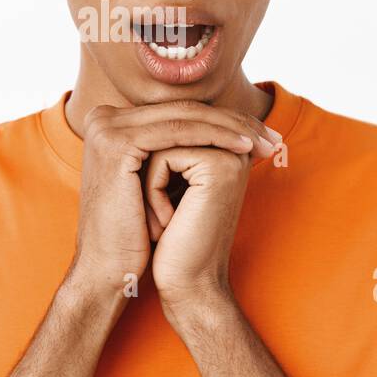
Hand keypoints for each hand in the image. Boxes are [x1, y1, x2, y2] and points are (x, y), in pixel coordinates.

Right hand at [68, 100, 275, 300]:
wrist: (109, 267)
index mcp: (111, 121)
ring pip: (184, 118)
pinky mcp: (116, 143)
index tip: (262, 134)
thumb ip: (179, 148)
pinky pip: (177, 133)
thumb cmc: (138, 230)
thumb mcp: (159, 180)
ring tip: (264, 142)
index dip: (224, 119)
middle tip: (272, 135)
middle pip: (182, 110)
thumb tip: (229, 126)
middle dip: (234, 122)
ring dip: (231, 128)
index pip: (178, 111)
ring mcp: (106, 127)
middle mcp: (103, 117)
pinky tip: (242, 148)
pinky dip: (215, 137)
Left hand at [142, 110, 280, 315]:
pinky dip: (151, 193)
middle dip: (148, 172)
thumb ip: (162, 150)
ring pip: (159, 142)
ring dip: (148, 184)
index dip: (150, 165)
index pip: (170, 129)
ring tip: (162, 221)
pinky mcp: (218, 167)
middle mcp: (232, 147)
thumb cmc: (171, 242)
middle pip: (165, 132)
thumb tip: (133, 119)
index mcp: (225, 149)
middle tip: (158, 214)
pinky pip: (161, 158)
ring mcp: (229, 154)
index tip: (161, 208)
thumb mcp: (166, 187)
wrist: (186, 285)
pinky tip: (166, 225)